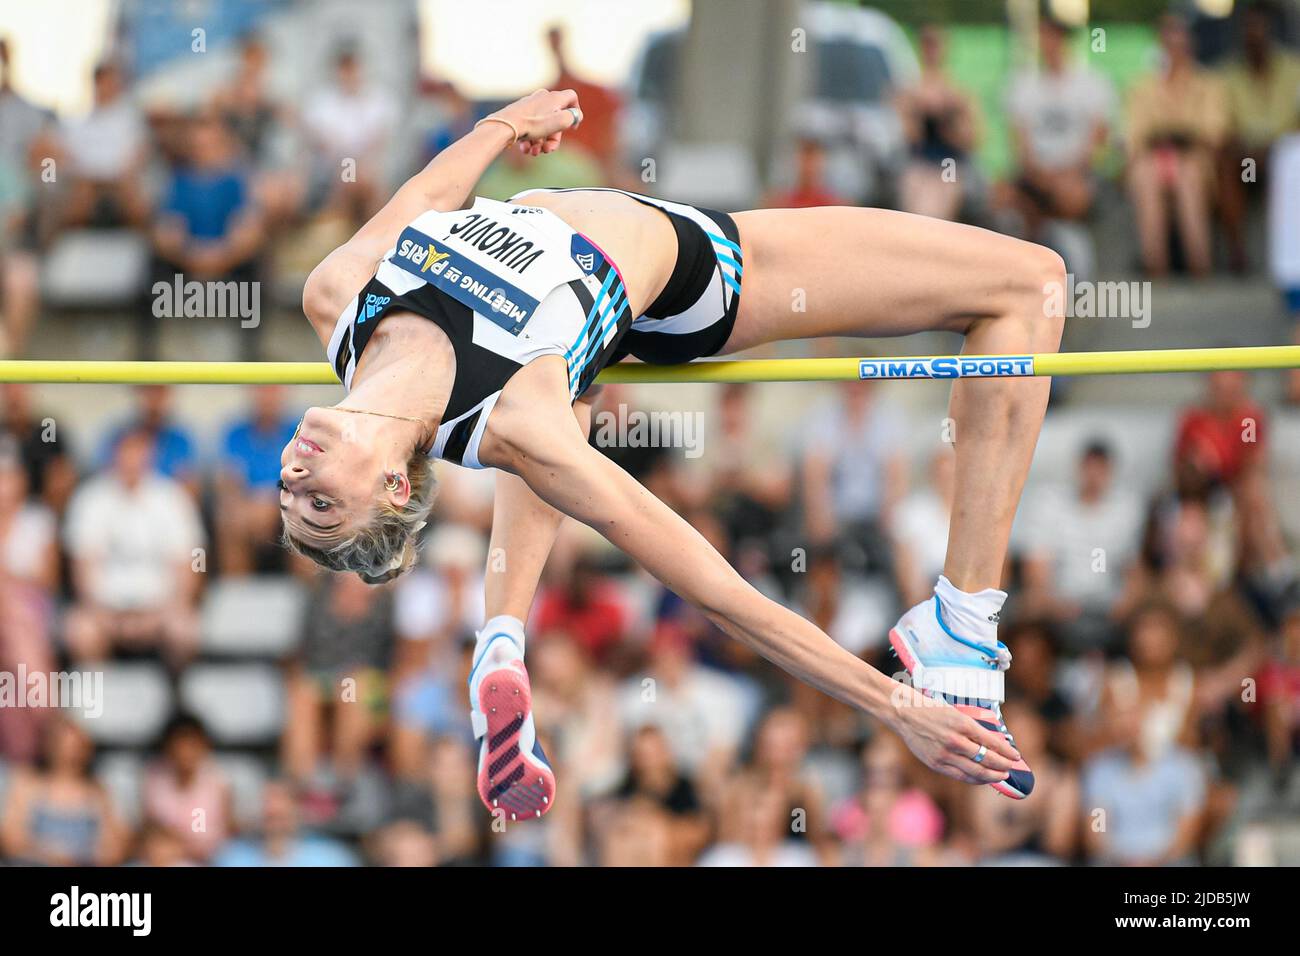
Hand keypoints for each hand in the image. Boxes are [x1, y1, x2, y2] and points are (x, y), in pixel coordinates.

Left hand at [493, 89, 582, 156]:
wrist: (504, 126)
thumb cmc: (532, 124)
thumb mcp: (559, 121)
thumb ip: (572, 117)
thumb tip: (575, 116)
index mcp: (554, 98)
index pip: (572, 98)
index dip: (575, 112)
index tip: (572, 127)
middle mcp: (542, 98)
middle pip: (555, 119)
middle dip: (553, 138)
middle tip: (547, 150)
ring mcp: (530, 105)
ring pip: (542, 126)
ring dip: (540, 143)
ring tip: (534, 152)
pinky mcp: (519, 113)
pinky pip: (530, 127)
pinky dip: (530, 139)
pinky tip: (525, 149)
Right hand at [886, 683, 1020, 785]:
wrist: (903, 713)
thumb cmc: (930, 709)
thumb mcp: (955, 713)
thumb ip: (972, 729)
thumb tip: (992, 742)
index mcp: (962, 723)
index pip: (992, 742)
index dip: (1006, 751)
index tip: (1016, 756)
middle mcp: (955, 740)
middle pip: (987, 759)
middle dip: (1003, 765)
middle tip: (1011, 768)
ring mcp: (945, 754)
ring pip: (976, 771)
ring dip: (992, 775)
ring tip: (1001, 776)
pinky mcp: (936, 763)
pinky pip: (960, 776)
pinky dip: (974, 779)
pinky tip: (982, 779)